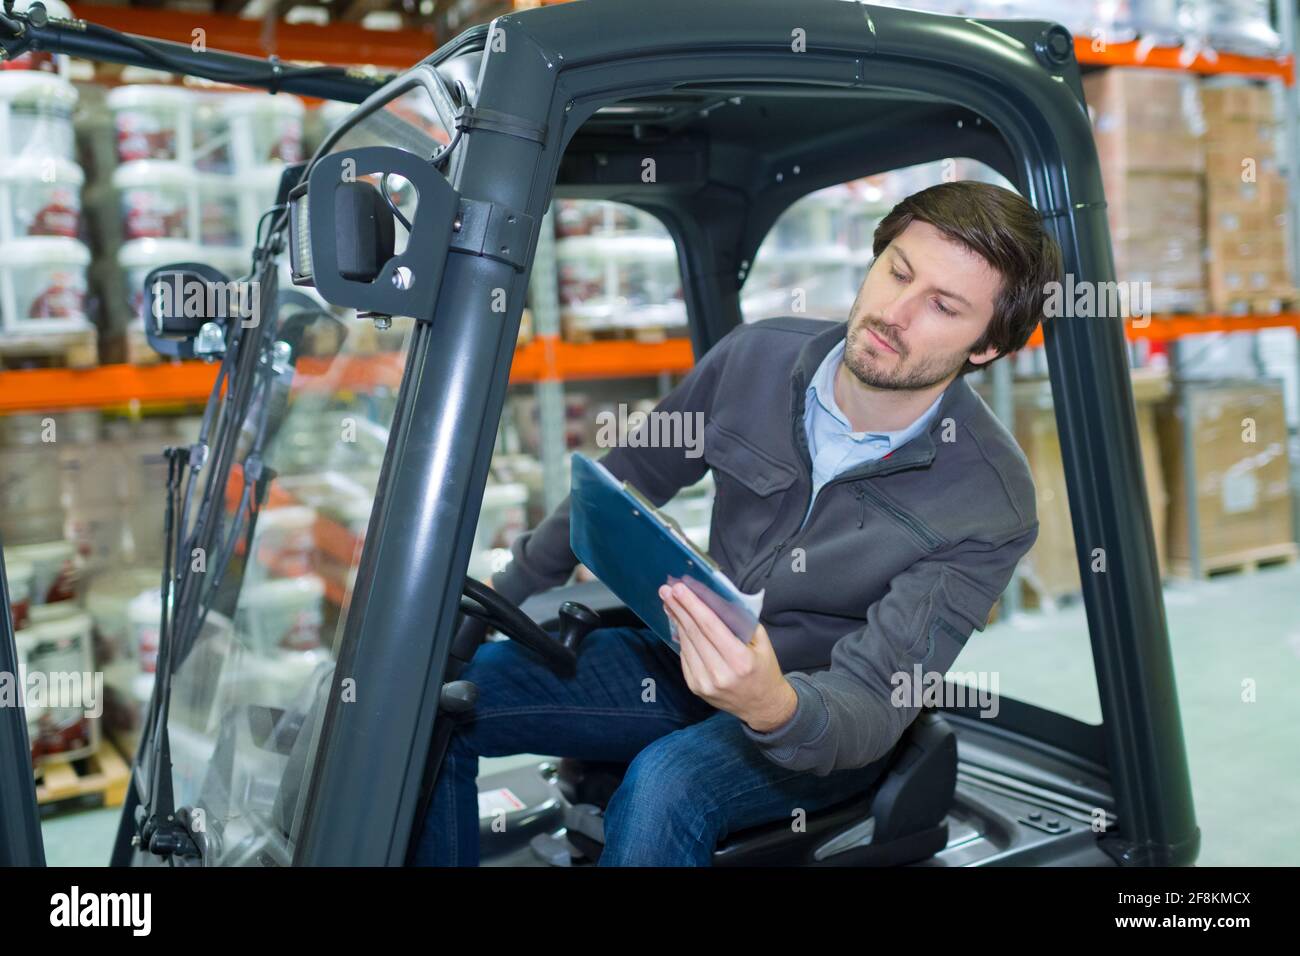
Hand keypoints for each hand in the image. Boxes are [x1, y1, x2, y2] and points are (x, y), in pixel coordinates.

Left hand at [659, 581, 796, 732]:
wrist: (763, 706)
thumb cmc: (764, 669)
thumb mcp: (763, 643)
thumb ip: (742, 622)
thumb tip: (715, 600)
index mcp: (740, 660)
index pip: (710, 626)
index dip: (693, 605)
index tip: (679, 588)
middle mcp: (720, 673)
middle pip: (694, 634)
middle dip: (679, 608)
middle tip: (667, 590)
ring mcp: (705, 683)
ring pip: (686, 644)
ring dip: (677, 621)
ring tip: (670, 603)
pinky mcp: (696, 688)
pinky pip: (685, 657)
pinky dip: (682, 639)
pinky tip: (680, 624)